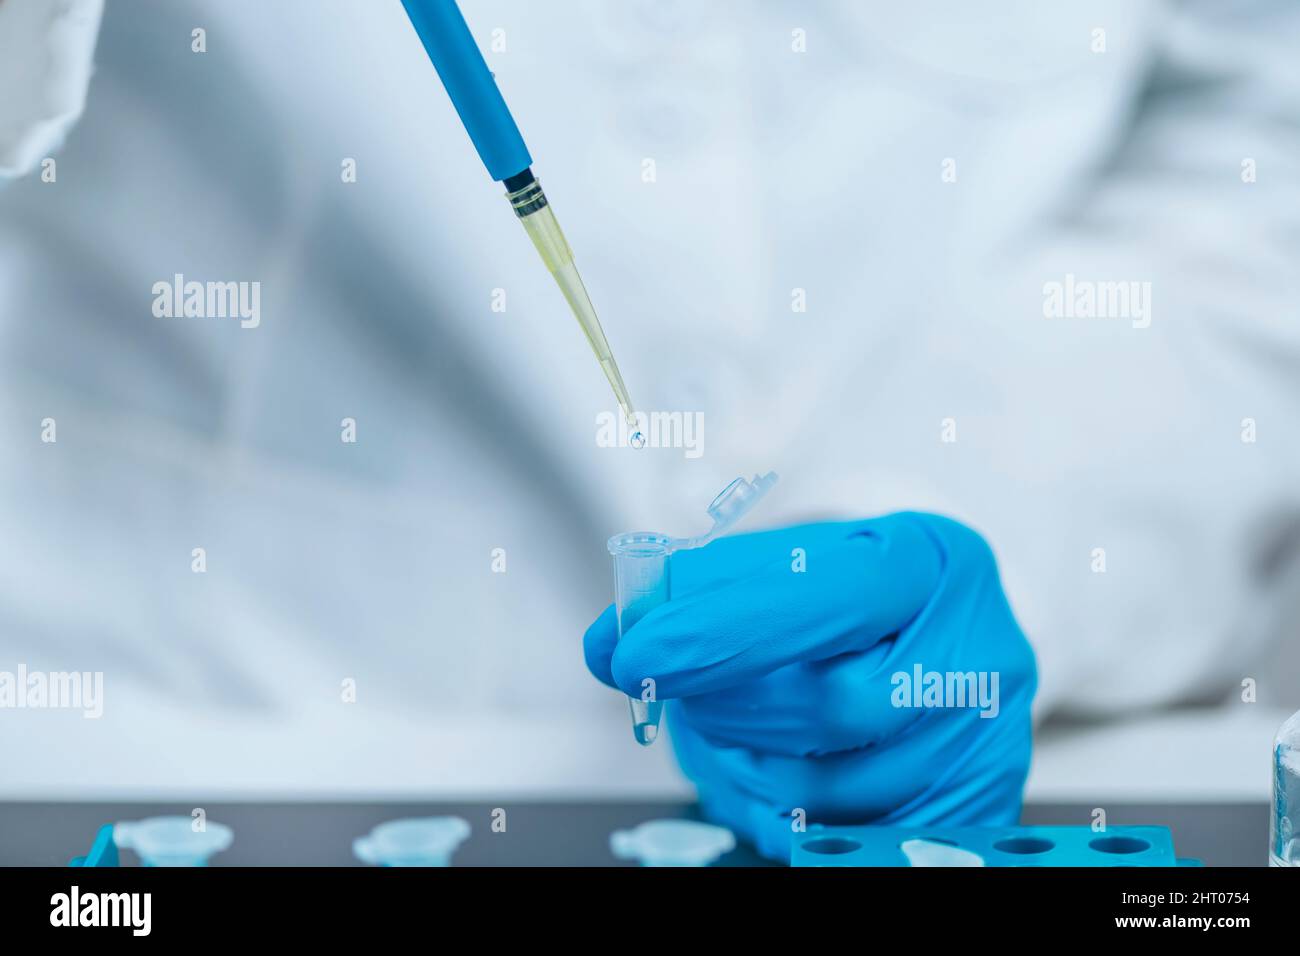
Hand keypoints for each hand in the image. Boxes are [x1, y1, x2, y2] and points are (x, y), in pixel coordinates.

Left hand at [583, 513, 1036, 860]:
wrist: (927, 640)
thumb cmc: (841, 598)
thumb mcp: (779, 563)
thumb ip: (693, 590)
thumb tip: (608, 642)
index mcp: (929, 561)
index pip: (828, 597)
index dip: (724, 628)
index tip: (635, 651)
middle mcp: (977, 649)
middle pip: (836, 706)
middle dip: (731, 707)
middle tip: (683, 691)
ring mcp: (985, 738)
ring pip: (835, 788)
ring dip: (750, 765)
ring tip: (736, 727)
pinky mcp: (976, 806)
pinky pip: (850, 836)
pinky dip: (783, 810)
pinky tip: (771, 772)